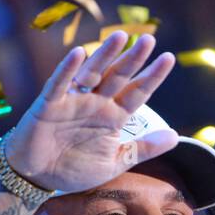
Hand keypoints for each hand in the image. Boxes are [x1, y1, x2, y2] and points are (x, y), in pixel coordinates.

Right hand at [3, 32, 177, 193]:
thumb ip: (143, 149)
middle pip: (117, 77)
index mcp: (113, 116)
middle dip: (132, 59)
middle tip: (149, 40)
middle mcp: (95, 103)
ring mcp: (72, 102)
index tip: (168, 58)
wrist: (38, 178)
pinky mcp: (49, 106)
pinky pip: (58, 85)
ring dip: (104, 55)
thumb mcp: (115, 162)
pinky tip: (78, 54)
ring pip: (91, 73)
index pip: (137, 92)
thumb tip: (176, 137)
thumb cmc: (75, 167)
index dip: (152, 76)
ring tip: (120, 37)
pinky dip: (67, 70)